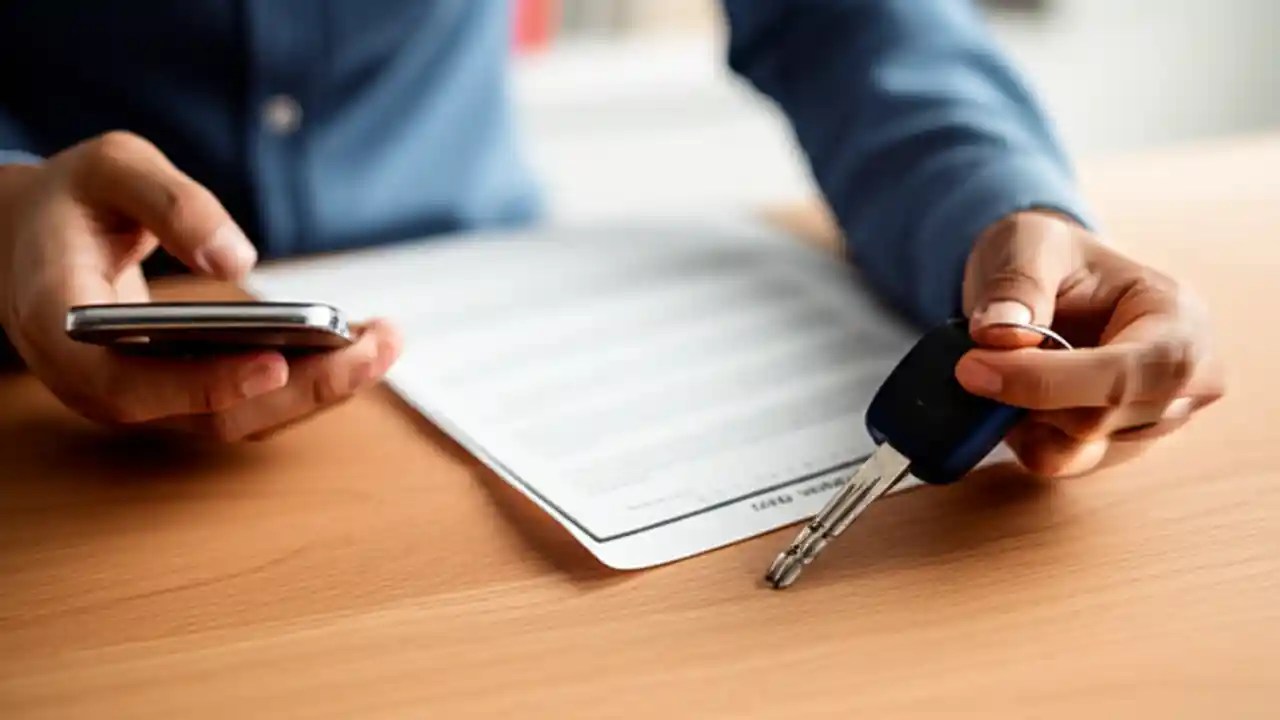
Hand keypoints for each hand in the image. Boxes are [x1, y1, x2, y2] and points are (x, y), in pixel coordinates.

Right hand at [0, 131, 401, 439]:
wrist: (35, 238)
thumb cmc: (72, 199)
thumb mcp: (111, 169)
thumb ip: (169, 203)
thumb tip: (237, 258)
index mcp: (60, 330)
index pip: (129, 386)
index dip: (203, 386)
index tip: (276, 365)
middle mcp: (103, 385)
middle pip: (209, 416)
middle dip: (304, 389)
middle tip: (375, 347)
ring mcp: (146, 398)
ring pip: (241, 418)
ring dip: (322, 388)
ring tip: (385, 341)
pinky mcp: (182, 394)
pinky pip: (250, 400)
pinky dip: (308, 379)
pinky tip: (359, 344)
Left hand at [955, 211, 1224, 476]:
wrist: (1044, 282)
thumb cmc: (1051, 258)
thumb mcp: (1031, 244)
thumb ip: (1017, 285)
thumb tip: (998, 335)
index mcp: (1180, 322)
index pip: (1126, 374)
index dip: (1046, 381)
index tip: (973, 368)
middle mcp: (1183, 383)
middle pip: (1098, 421)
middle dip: (1024, 397)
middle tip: (970, 365)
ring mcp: (1151, 423)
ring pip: (1074, 449)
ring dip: (1020, 416)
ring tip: (1004, 368)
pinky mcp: (1112, 449)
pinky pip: (1057, 461)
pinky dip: (1021, 434)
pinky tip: (1014, 397)